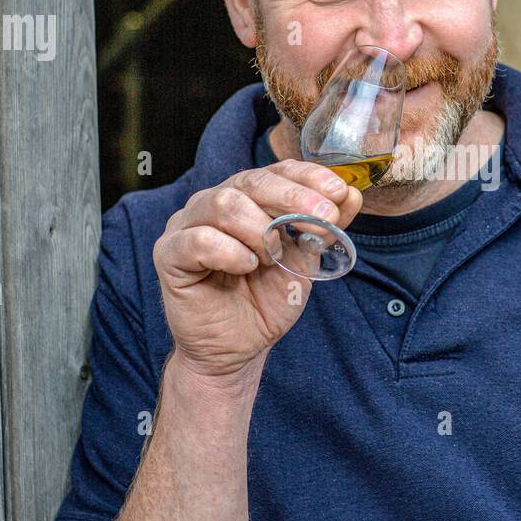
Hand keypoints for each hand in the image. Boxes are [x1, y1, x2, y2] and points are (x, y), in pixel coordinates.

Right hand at [154, 159, 361, 381]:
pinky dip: (230, 252)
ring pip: (223, 203)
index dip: (309, 177)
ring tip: (271, 257)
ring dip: (259, 229)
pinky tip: (246, 267)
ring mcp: (187, 225)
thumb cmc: (265, 300)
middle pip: (250, 180)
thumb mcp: (304, 261)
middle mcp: (215, 203)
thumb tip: (352, 194)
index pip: (277, 171)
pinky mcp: (169, 253)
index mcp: (248, 199)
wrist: (238, 349)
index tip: (339, 192)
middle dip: (294, 197)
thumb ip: (323, 229)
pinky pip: (198, 239)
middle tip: (324, 218)